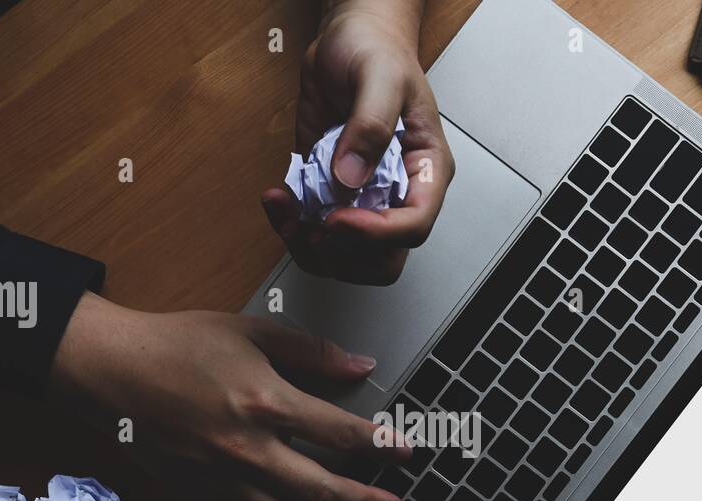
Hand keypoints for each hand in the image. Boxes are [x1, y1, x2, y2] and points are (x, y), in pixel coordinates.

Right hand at [49, 293, 409, 500]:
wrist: (108, 372)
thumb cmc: (174, 346)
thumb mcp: (249, 332)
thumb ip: (310, 352)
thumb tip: (358, 365)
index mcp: (264, 402)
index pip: (339, 433)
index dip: (380, 446)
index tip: (405, 453)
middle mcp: (247, 449)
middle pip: (321, 488)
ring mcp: (222, 479)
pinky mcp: (200, 496)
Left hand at [261, 0, 454, 284]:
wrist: (347, 41)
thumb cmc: (376, 51)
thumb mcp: (380, 76)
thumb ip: (371, 125)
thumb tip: (351, 178)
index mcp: (425, 171)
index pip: (413, 225)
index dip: (376, 234)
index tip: (337, 219)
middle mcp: (396, 194)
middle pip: (381, 258)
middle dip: (341, 252)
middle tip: (311, 227)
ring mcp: (362, 200)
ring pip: (344, 257)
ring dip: (308, 245)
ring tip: (284, 210)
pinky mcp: (329, 195)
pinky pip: (312, 232)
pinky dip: (289, 226)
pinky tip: (276, 199)